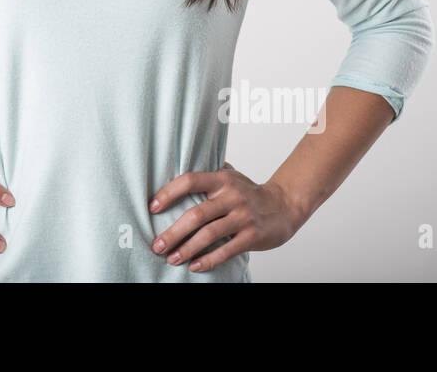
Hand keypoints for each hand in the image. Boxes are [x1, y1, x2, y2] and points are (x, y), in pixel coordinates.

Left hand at [149, 162, 301, 271]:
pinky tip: (194, 265)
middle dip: (173, 232)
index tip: (152, 208)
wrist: (285, 205)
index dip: (169, 193)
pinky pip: (226, 250)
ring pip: (209, 234)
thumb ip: (208, 175)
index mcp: (222, 179)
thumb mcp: (231, 176)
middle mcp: (232, 196)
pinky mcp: (252, 236)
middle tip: (157, 245)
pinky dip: (208, 259)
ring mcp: (243, 216)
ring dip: (187, 248)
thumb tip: (173, 170)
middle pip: (196, 214)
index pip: (190, 181)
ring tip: (172, 258)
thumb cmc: (249, 192)